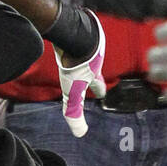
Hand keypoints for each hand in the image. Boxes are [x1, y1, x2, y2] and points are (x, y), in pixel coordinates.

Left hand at [55, 13, 105, 136]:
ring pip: (85, 51)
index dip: (99, 90)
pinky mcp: (75, 31)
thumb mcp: (73, 92)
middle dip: (93, 71)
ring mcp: (85, 43)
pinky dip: (71, 41)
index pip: (98, 85)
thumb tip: (80, 134)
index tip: (101, 94)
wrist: (73, 35)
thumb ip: (74, 111)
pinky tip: (65, 39)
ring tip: (79, 56)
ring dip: (84, 54)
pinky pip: (73, 38)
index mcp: (94, 73)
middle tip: (92, 74)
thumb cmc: (76, 66)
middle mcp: (93, 58)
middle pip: (94, 67)